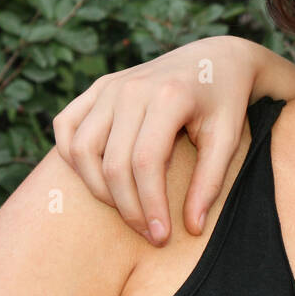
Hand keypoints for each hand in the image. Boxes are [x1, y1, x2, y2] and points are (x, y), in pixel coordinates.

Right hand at [53, 36, 294, 242]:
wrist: (215, 59)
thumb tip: (191, 228)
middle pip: (112, 163)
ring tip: (127, 209)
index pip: (145, 164)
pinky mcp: (97, 87)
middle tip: (149, 233)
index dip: (150, 206)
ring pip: (81, 149)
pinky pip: (67, 127)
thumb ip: (210, 182)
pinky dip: (73, 158)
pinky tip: (98, 180)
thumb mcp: (227, 138)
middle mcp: (131, 88)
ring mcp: (109, 86)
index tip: (161, 236)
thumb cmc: (225, 102)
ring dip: (97, 189)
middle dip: (127, 208)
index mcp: (167, 97)